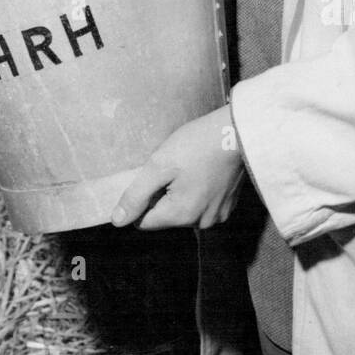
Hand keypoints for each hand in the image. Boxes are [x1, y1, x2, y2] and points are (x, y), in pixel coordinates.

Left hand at [111, 105, 244, 229]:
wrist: (238, 131)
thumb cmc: (197, 144)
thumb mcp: (159, 165)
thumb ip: (136, 195)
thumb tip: (117, 220)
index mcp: (182, 215)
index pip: (144, 222)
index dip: (140, 199)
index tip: (150, 176)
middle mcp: (201, 223)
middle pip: (165, 216)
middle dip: (161, 195)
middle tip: (170, 167)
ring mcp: (218, 216)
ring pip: (183, 211)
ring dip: (179, 193)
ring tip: (187, 167)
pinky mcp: (228, 205)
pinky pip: (201, 205)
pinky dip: (197, 191)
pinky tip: (202, 170)